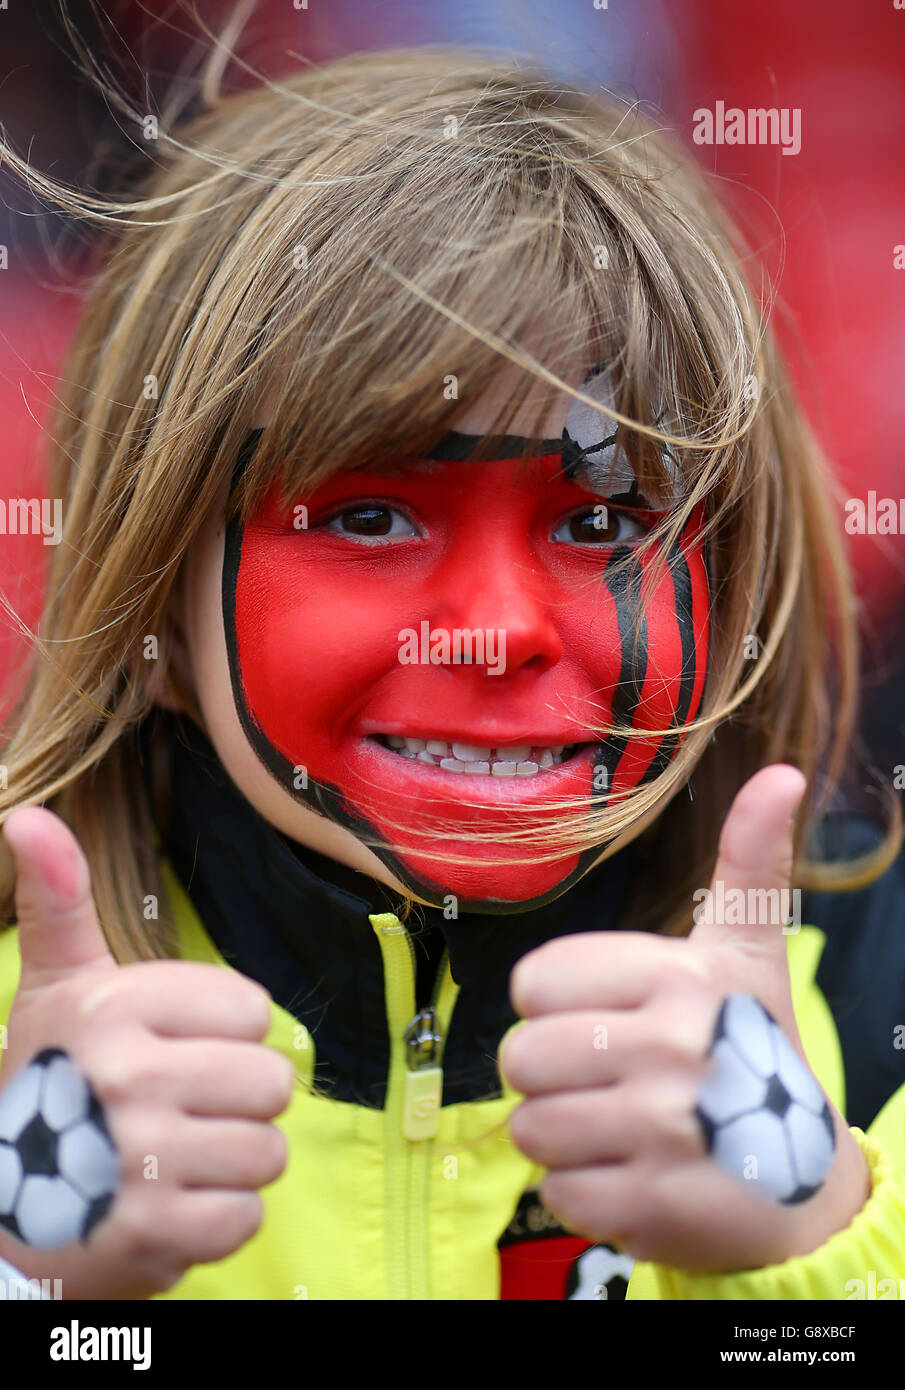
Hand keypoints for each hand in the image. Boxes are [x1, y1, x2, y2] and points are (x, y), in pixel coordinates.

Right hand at [0, 806, 293, 1298]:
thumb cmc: (46, 1082)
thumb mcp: (54, 984)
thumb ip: (58, 898)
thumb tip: (28, 814)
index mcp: (112, 1008)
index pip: (253, 1010)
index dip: (225, 1034)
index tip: (175, 1049)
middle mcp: (126, 1078)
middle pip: (272, 1081)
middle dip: (237, 1101)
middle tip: (182, 1111)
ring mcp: (140, 1161)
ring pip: (267, 1151)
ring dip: (231, 1163)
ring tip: (176, 1159)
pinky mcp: (154, 1235)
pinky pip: (247, 1216)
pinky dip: (217, 1220)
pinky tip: (169, 1205)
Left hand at [499, 765, 870, 1272]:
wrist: (809, 1183)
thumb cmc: (754, 1053)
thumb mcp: (749, 955)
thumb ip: (750, 864)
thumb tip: (782, 775)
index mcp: (680, 975)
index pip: (533, 982)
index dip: (557, 1006)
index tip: (607, 1017)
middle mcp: (672, 1046)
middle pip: (521, 1058)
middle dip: (553, 1077)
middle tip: (612, 1082)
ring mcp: (664, 1131)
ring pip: (529, 1128)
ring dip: (564, 1138)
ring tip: (622, 1131)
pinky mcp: (654, 1206)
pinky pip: (555, 1192)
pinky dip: (583, 1193)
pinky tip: (634, 1178)